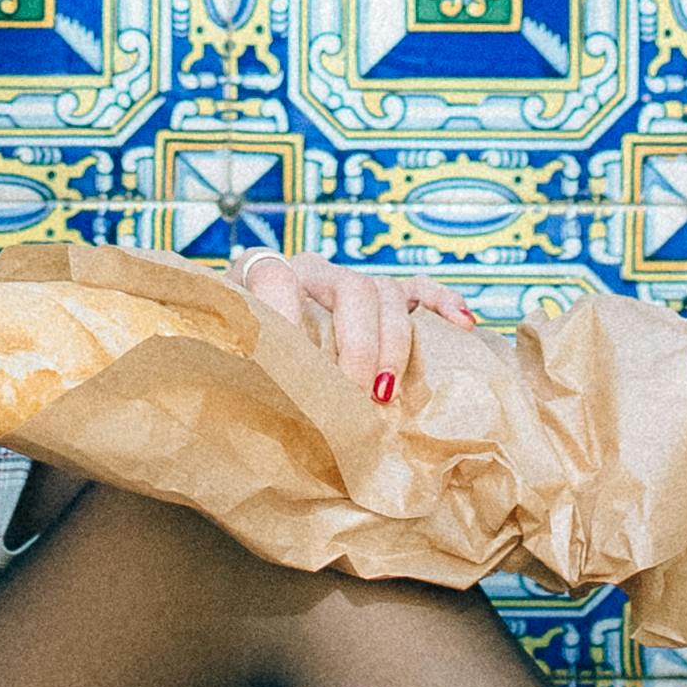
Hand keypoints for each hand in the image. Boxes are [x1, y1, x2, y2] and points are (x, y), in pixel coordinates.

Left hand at [240, 252, 477, 407]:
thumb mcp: (224, 356)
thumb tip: (242, 415)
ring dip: (393, 343)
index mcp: (260, 276)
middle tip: (356, 394)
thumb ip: (232, 369)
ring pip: (387, 293)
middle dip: (359, 345)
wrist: (241, 336)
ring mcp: (349, 280)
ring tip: (387, 392)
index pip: (275, 275)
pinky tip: (463, 324)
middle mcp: (310, 270)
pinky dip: (442, 302)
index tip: (287, 359)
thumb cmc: (235, 358)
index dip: (283, 311)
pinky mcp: (381, 294)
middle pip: (352, 288)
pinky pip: (418, 288)